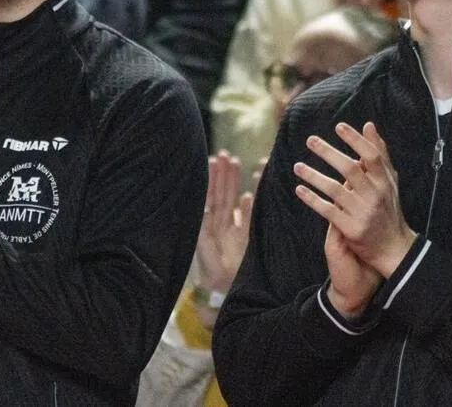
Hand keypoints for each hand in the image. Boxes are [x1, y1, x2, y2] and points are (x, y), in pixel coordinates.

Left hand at [196, 151, 253, 293]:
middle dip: (223, 175)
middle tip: (224, 155)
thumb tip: (202, 212)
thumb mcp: (205, 254)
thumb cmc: (212, 277)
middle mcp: (219, 227)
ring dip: (234, 184)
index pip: (209, 198)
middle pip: (221, 195)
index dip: (211, 180)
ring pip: (233, 202)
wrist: (226, 295)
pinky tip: (248, 194)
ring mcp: (233, 232)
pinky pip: (247, 218)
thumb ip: (204, 234)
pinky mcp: (246, 239)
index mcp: (207, 228)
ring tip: (235, 163)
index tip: (212, 162)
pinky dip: (248, 206)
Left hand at [295, 122, 414, 310]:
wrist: (393, 248)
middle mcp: (374, 195)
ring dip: (314, 176)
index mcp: (384, 182)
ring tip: (297, 166)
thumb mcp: (389, 181)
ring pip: (335, 190)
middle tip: (310, 140)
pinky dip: (312, 200)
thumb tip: (369, 125)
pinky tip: (299, 190)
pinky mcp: (351, 229)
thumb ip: (379, 153)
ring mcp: (362, 212)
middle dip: (328, 153)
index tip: (338, 127)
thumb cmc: (388, 208)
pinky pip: (328, 211)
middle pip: (350, 169)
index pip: (371, 156)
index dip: (356, 140)